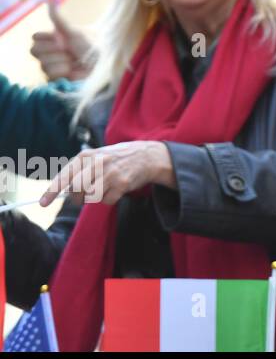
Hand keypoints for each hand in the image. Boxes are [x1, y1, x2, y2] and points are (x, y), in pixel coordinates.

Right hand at [30, 1, 92, 81]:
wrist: (103, 63)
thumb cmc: (92, 45)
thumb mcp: (73, 31)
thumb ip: (58, 19)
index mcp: (53, 39)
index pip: (35, 37)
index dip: (47, 38)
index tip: (60, 37)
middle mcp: (50, 52)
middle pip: (35, 51)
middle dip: (54, 50)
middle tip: (69, 50)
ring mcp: (52, 66)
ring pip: (42, 64)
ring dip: (61, 61)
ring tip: (74, 60)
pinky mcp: (56, 79)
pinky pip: (48, 75)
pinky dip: (62, 71)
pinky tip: (72, 70)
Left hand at [40, 141, 176, 206]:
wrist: (148, 155)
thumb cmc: (117, 158)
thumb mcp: (97, 156)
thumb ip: (80, 170)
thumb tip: (63, 190)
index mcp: (87, 156)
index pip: (64, 176)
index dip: (52, 191)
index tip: (43, 203)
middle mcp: (98, 163)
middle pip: (76, 189)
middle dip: (77, 198)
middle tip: (82, 199)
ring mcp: (110, 173)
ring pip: (91, 197)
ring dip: (95, 198)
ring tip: (104, 188)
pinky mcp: (122, 183)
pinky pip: (107, 200)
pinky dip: (110, 199)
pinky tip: (117, 189)